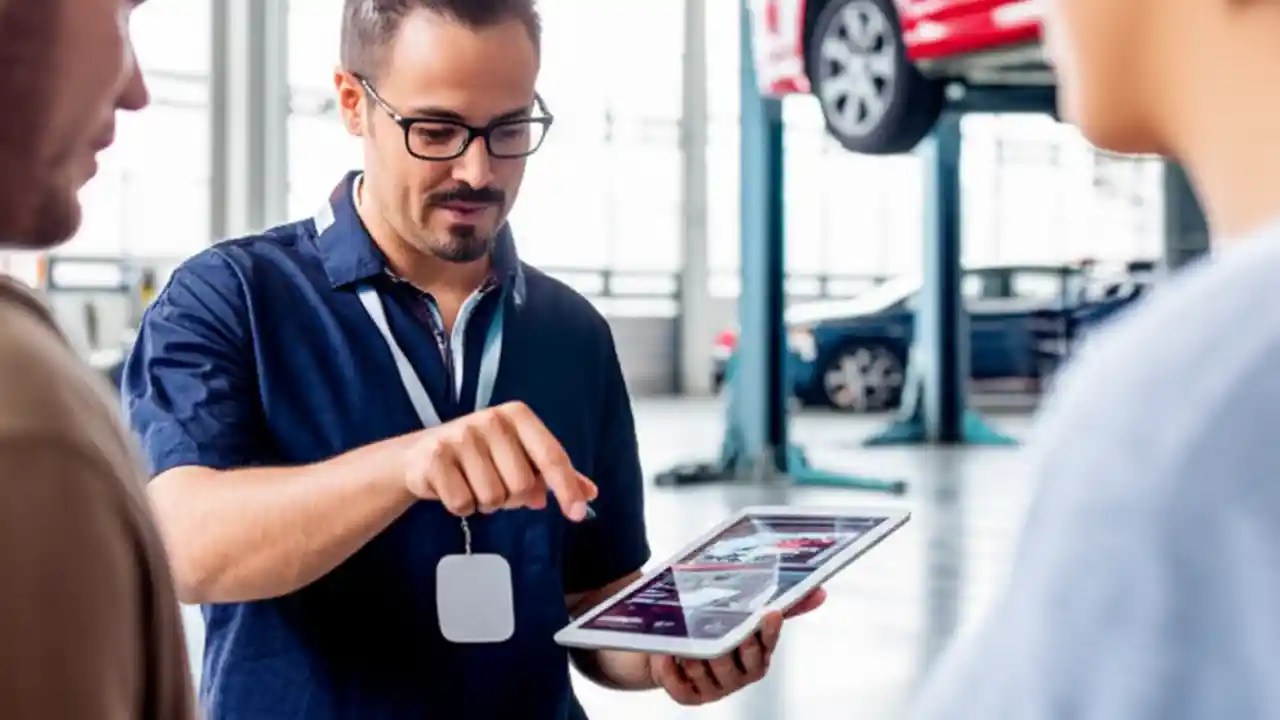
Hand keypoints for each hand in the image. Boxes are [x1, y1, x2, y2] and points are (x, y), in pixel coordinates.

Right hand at [403, 401, 597, 520]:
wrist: (420, 456)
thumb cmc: (479, 457)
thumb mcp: (518, 456)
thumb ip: (553, 473)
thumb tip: (589, 492)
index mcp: (517, 415)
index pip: (551, 456)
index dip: (566, 488)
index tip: (577, 514)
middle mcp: (490, 419)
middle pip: (522, 485)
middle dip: (512, 497)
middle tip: (496, 485)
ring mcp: (460, 437)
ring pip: (492, 498)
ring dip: (485, 503)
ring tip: (472, 484)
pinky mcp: (435, 458)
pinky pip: (463, 503)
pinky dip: (461, 506)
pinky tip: (453, 487)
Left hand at [648, 588, 826, 705]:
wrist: (671, 650)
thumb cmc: (714, 629)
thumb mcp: (742, 615)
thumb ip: (779, 605)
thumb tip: (820, 591)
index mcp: (757, 655)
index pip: (768, 643)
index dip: (769, 631)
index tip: (770, 612)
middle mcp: (740, 674)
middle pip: (740, 662)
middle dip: (733, 644)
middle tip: (723, 626)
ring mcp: (715, 688)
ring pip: (709, 672)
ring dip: (698, 656)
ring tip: (687, 641)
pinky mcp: (690, 696)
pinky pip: (683, 688)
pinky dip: (674, 671)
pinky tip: (669, 654)